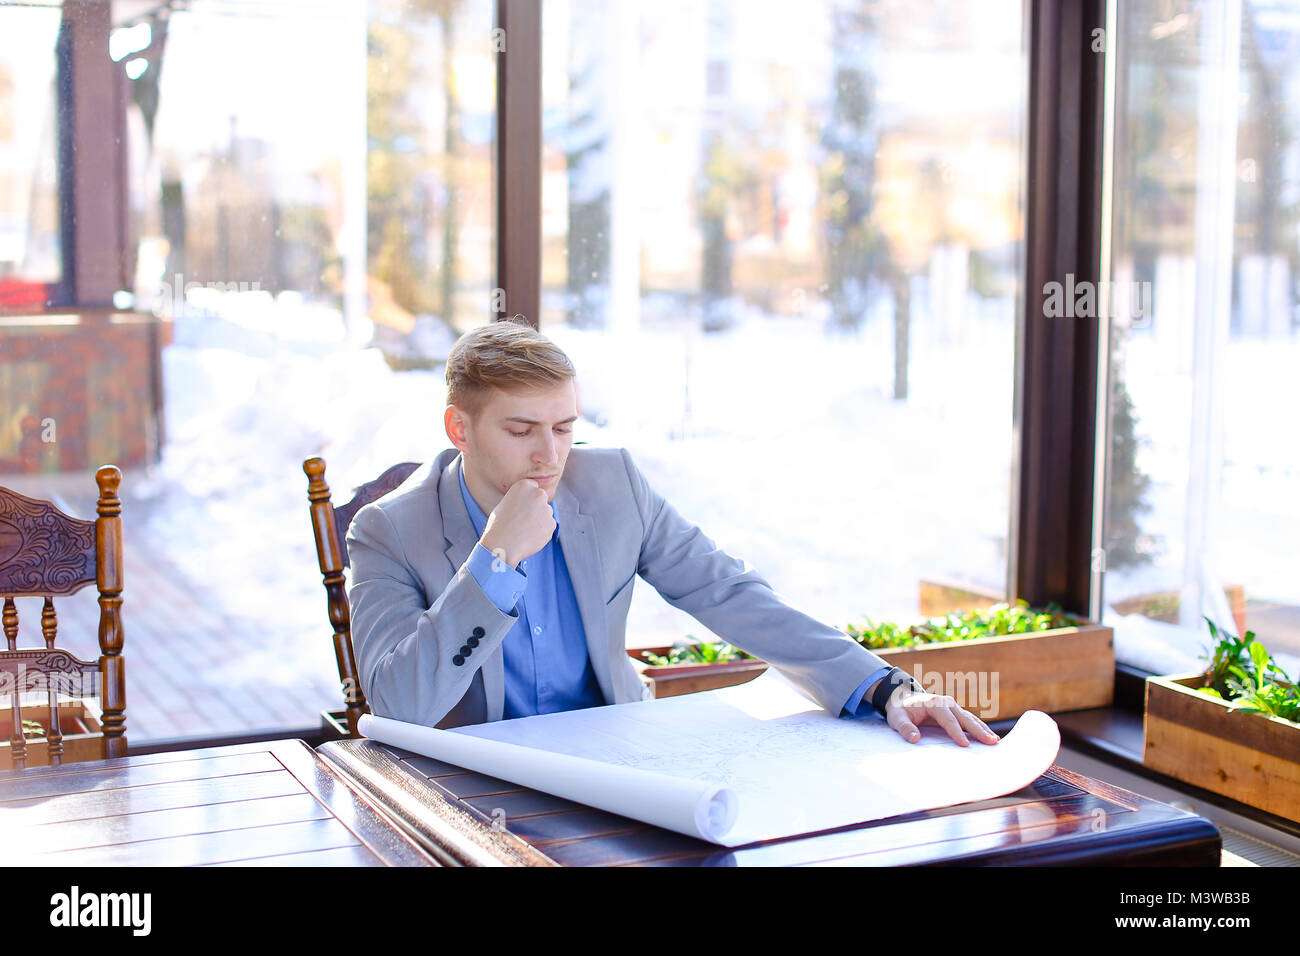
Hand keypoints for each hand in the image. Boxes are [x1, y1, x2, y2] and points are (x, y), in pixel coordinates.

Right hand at [479, 479, 554, 569]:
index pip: (533, 487)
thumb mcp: (505, 504)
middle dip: (536, 507)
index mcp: (524, 485)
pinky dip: (542, 532)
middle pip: (541, 499)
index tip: (523, 506)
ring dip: (539, 520)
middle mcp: (538, 494)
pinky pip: (548, 526)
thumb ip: (520, 500)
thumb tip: (527, 503)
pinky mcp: (552, 523)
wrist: (502, 544)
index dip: (528, 497)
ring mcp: (546, 509)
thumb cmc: (498, 525)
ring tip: (523, 530)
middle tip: (524, 519)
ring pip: (546, 513)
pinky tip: (529, 537)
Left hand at [884, 687, 999, 746]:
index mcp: (933, 703)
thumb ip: (905, 728)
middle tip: (991, 742)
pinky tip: (989, 737)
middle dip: (978, 731)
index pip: (947, 719)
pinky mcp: (955, 713)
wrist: (902, 699)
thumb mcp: (896, 718)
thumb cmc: (900, 710)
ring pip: (970, 719)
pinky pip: (969, 721)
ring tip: (995, 741)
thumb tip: (915, 739)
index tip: (965, 745)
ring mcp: (952, 707)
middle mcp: (946, 703)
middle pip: (964, 718)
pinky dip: (979, 728)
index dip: (956, 732)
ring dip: (983, 730)